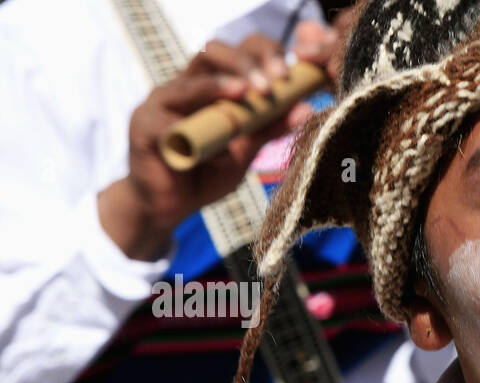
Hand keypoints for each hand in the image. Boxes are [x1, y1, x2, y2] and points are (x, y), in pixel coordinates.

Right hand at [98, 25, 342, 261]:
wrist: (170, 206)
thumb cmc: (209, 170)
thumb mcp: (246, 148)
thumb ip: (270, 128)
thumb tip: (306, 109)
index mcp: (213, 84)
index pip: (239, 51)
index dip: (265, 53)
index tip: (290, 73)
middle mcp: (186, 85)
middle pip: (212, 51)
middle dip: (245, 62)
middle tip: (273, 81)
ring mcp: (161, 103)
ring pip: (190, 83)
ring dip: (221, 86)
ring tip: (249, 93)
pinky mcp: (143, 127)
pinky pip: (173, 126)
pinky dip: (200, 140)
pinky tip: (222, 156)